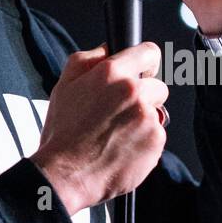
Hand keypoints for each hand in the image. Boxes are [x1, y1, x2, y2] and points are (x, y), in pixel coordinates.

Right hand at [30, 42, 168, 215]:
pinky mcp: (156, 142)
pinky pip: (157, 136)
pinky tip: (123, 148)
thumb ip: (89, 59)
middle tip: (120, 113)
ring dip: (143, 120)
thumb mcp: (64, 85)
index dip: (145, 63)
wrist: (66, 175)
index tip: (143, 72)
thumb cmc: (63, 133)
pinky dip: (144, 142)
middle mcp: (134, 92)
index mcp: (112, 74)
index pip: (149, 53)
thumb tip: (108, 48)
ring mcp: (148, 118)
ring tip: (116, 134)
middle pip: (158, 86)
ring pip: (157, 113)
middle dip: (144, 97)